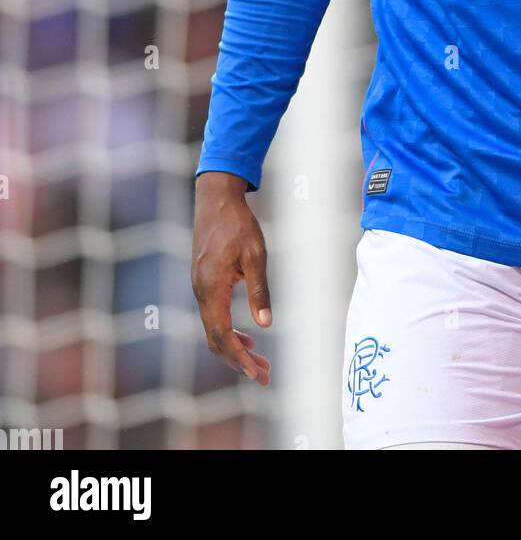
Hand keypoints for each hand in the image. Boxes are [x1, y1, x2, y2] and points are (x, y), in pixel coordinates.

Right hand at [191, 171, 271, 385]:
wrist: (216, 198)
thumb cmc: (238, 223)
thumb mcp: (255, 255)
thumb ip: (259, 290)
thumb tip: (265, 324)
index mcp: (212, 287)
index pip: (221, 335)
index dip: (238, 358)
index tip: (257, 374)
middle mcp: (201, 292)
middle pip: (215, 339)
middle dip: (238, 361)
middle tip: (264, 375)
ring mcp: (200, 288)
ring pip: (213, 329)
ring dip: (234, 349)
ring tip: (259, 361)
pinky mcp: (204, 282)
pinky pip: (213, 316)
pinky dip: (229, 332)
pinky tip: (247, 338)